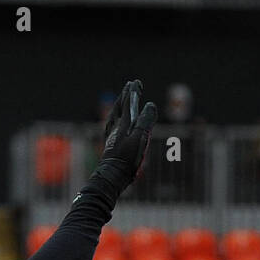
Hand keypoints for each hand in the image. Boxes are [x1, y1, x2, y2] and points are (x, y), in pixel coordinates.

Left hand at [86, 78, 156, 206]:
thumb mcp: (140, 139)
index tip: (136, 83)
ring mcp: (111, 135)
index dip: (133, 93)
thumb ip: (145, 121)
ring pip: (114, 115)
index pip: (128, 103)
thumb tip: (150, 105)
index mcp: (122, 124)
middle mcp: (115, 127)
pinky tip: (115, 122)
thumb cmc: (126, 159)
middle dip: (125, 96)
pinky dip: (115, 118)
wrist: (112, 176)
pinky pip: (112, 125)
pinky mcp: (109, 144)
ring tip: (123, 100)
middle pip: (119, 107)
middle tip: (130, 86)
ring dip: (119, 105)